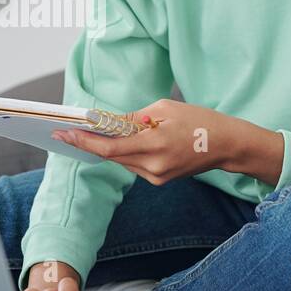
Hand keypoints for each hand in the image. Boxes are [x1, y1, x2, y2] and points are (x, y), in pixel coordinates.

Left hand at [52, 98, 284, 185]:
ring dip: (109, 147)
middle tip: (68, 130)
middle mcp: (153, 166)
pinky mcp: (159, 180)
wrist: (226, 145)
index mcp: (154, 145)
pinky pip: (134, 165)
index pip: (109, 148)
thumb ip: (133, 118)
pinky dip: (126, 153)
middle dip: (90, 143)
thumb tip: (109, 122)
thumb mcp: (165, 109)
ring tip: (92, 133)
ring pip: (122, 161)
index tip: (64, 133)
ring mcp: (156, 177)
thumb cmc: (199, 120)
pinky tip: (122, 141)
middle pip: (112, 156)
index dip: (84, 141)